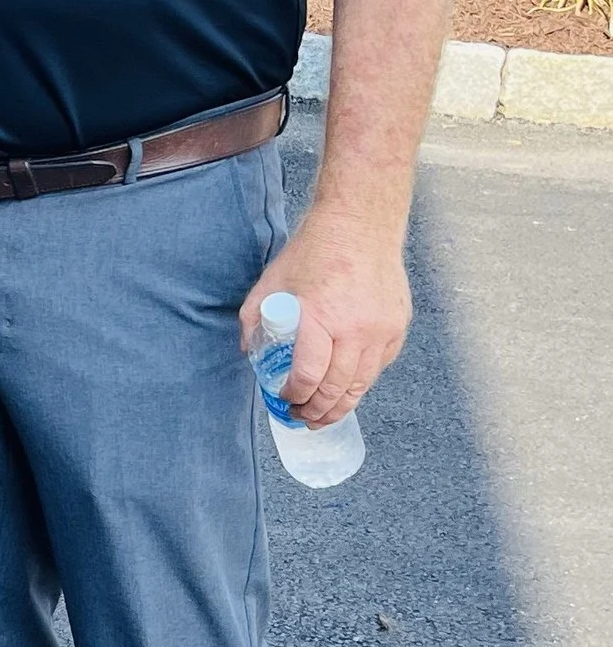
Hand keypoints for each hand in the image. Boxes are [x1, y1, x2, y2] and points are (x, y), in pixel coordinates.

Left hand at [240, 209, 411, 427]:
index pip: (309, 375)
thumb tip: (250, 352)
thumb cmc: (312, 253)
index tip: (284, 399)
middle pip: (337, 388)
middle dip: (318, 411)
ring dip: (342, 406)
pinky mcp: (397, 328)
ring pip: (362, 384)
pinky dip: (361, 382)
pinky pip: (378, 367)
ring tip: (325, 416)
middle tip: (303, 418)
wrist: (359, 228)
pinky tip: (346, 388)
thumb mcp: (271, 282)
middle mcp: (355, 329)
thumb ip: (256, 319)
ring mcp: (381, 331)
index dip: (294, 395)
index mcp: (320, 318)